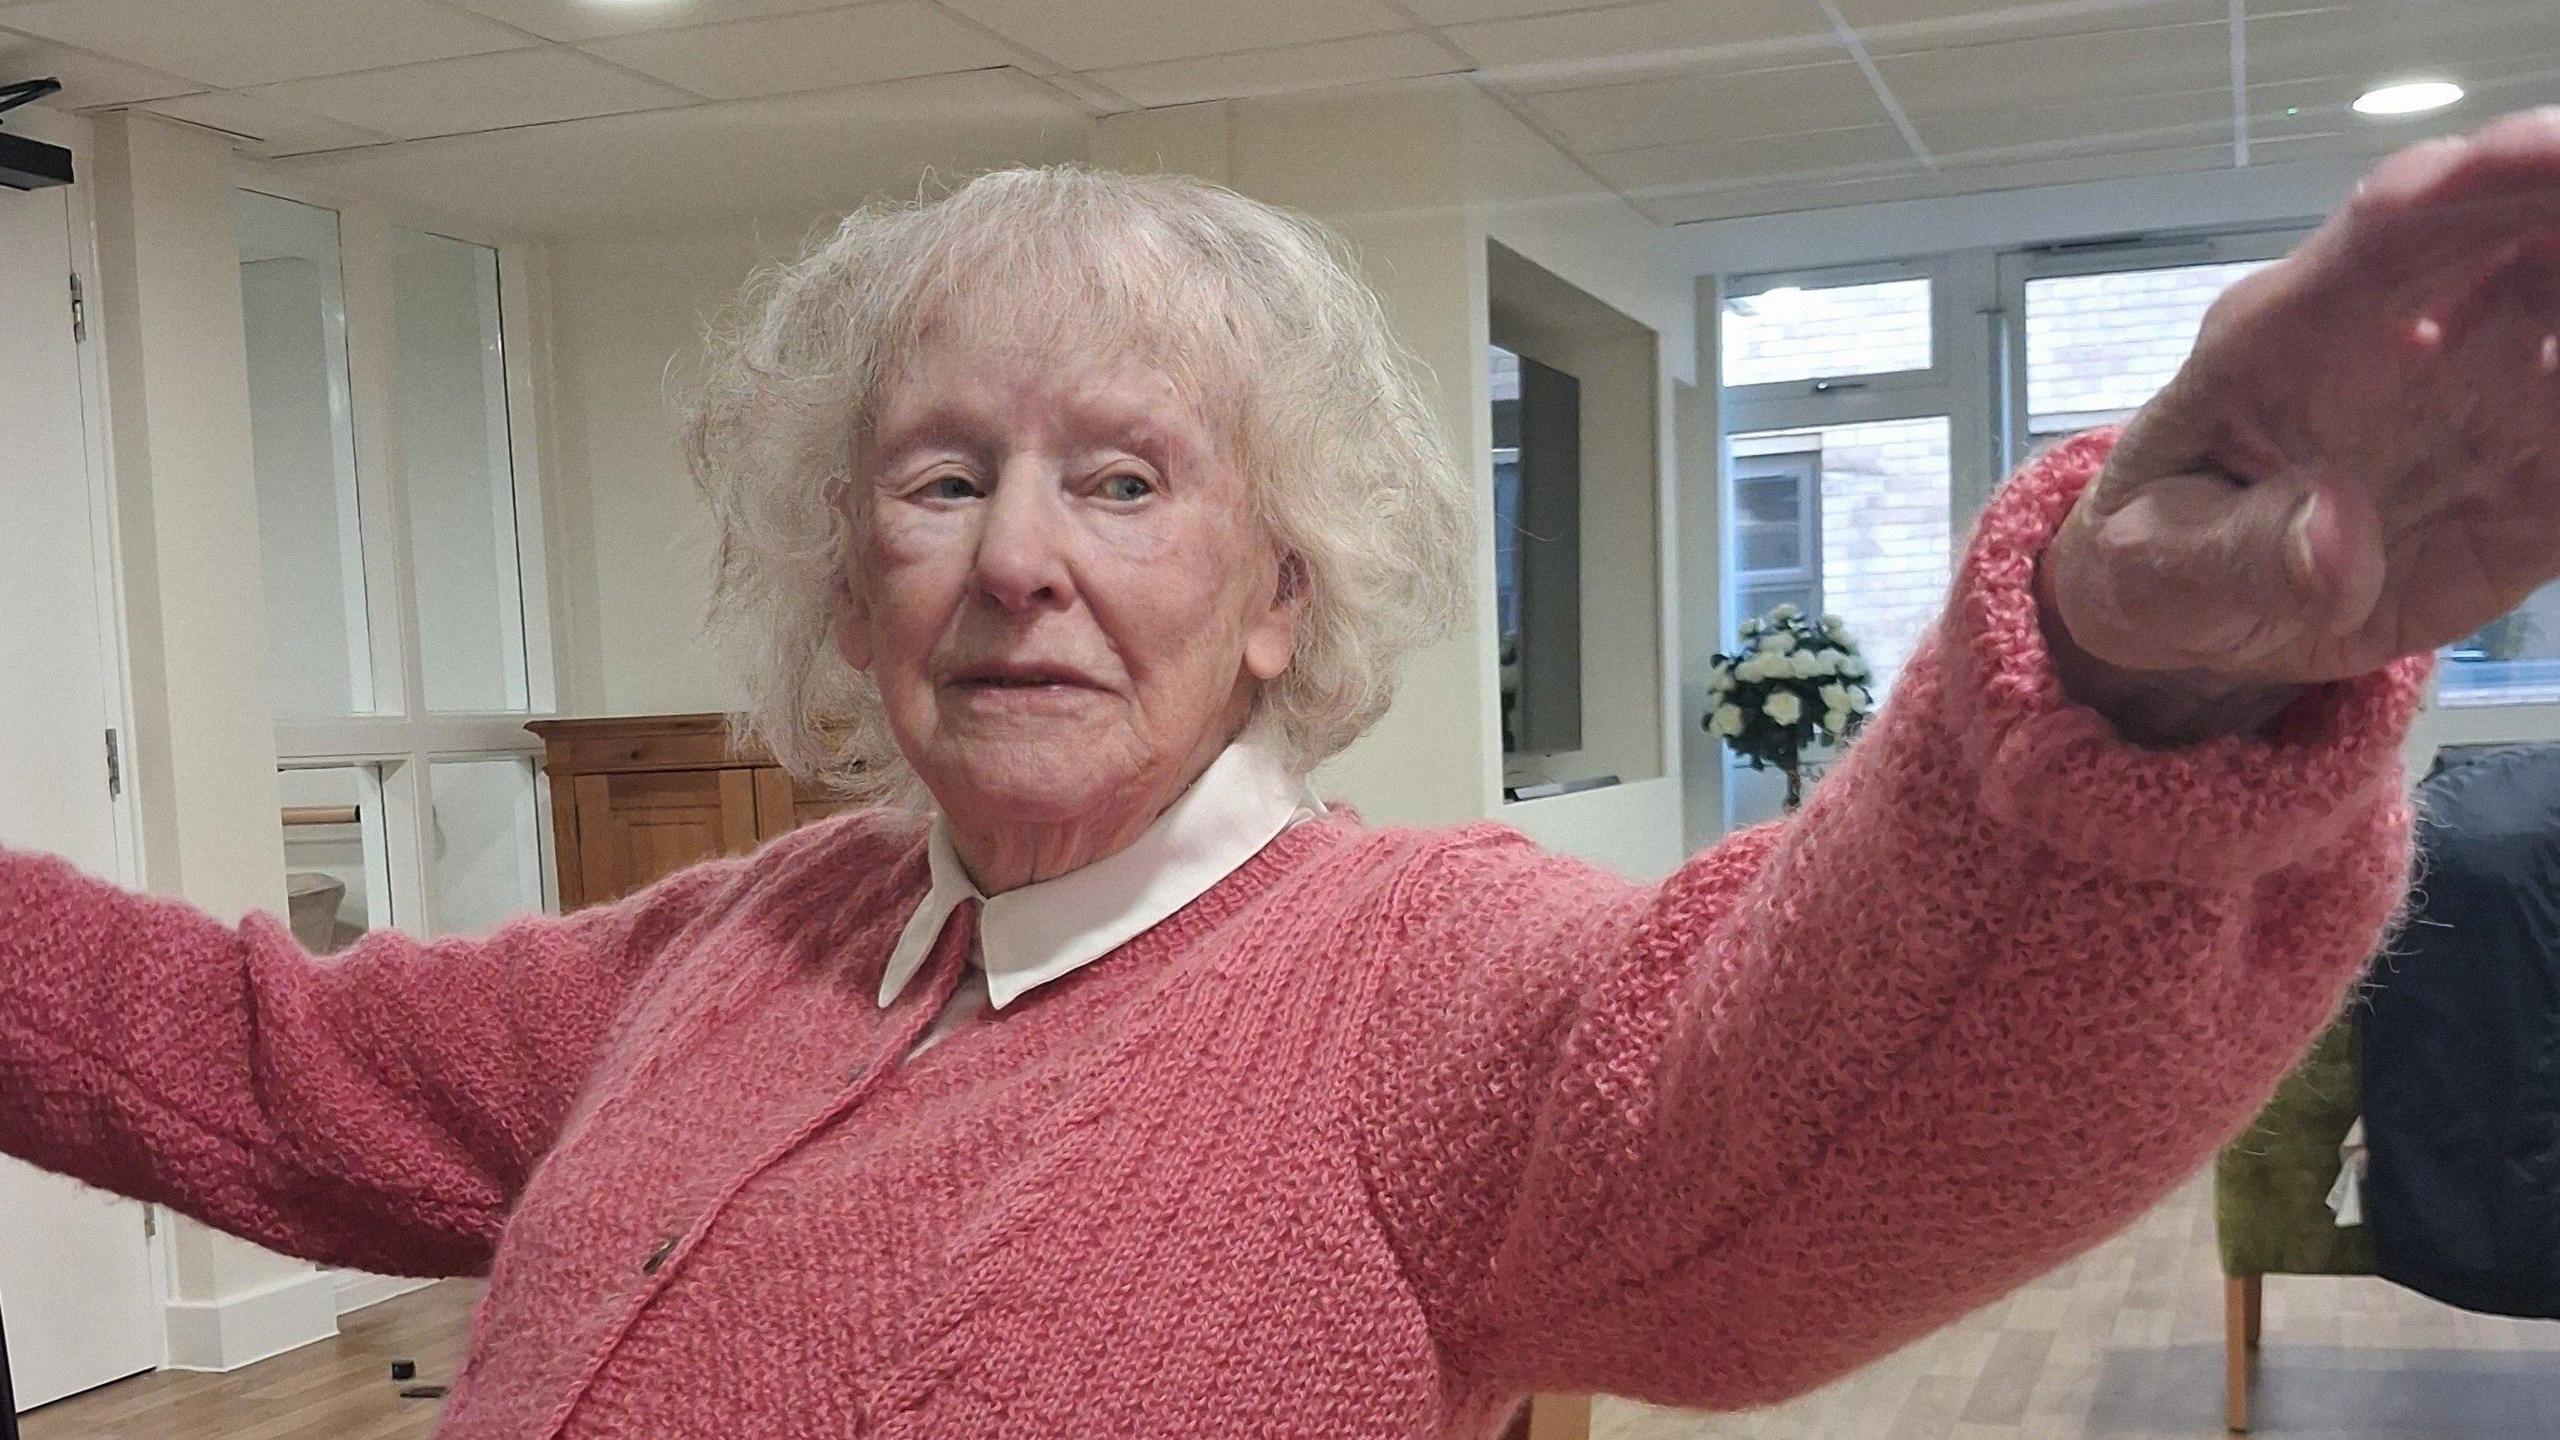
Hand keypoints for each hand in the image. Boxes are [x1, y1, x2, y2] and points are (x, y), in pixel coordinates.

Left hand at [2040, 107, 2559, 743]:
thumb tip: (2336, 544)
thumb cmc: (2159, 561)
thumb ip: (2234, 553)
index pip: (2385, 229)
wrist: (2197, 611)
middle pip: (2513, 234)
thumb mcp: (2156, 572)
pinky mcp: (2527, 466)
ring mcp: (2473, 394)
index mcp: (2284, 331)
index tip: (2547, 148)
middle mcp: (2400, 334)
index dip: (2471, 181)